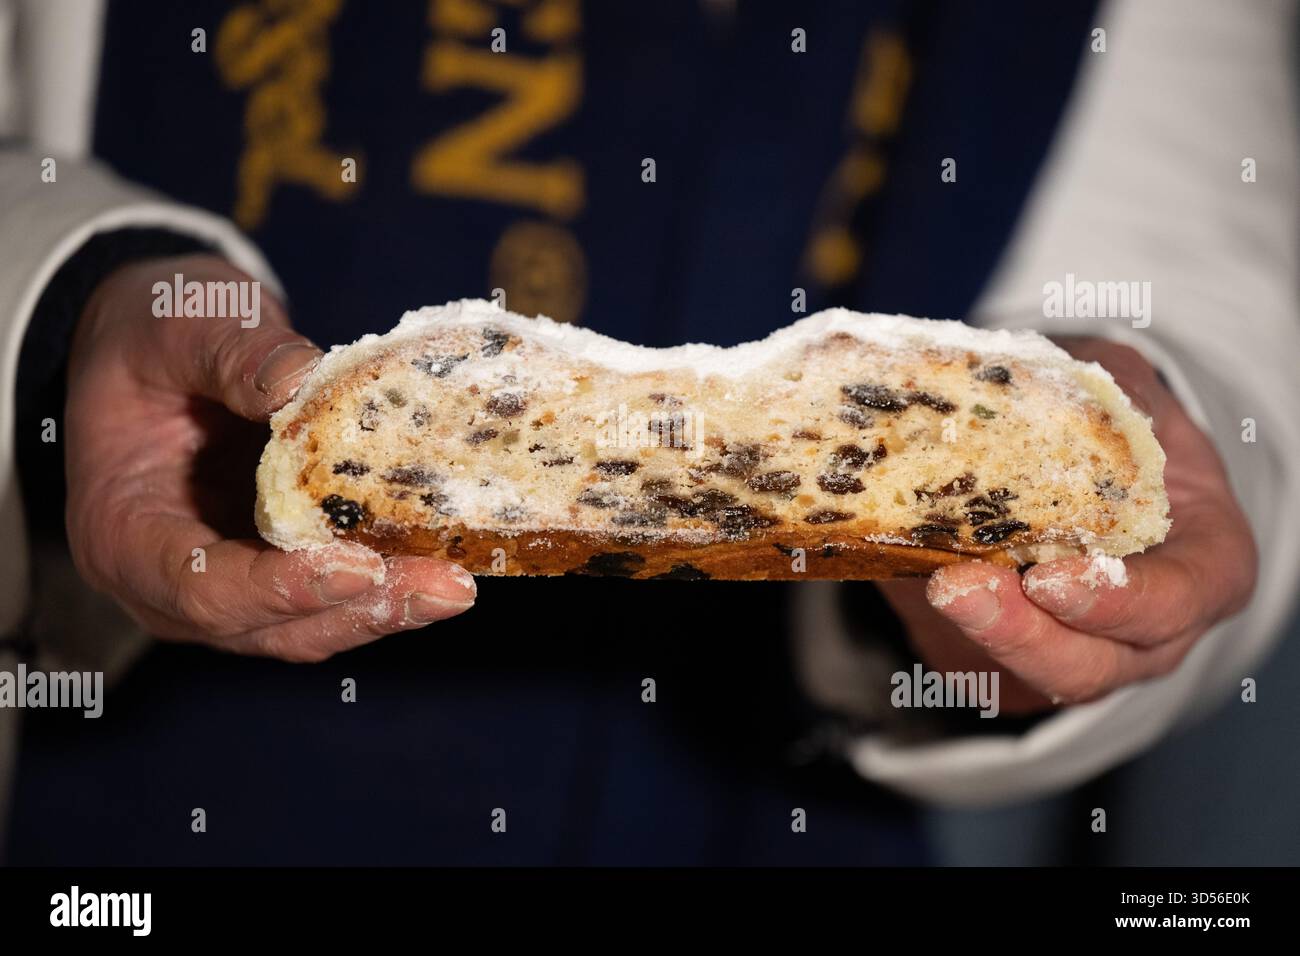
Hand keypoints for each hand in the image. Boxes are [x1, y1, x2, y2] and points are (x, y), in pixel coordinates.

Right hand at [64, 253, 475, 661]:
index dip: (281, 587)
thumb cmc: (151, 335)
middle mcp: (170, 583)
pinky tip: (441, 562)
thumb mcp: (181, 322)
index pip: (200, 587)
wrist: (151, 346)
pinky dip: (385, 587)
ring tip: (455, 584)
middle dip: (362, 609)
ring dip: (386, 610)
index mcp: (124, 531)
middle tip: (445, 587)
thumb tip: (302, 382)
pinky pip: (331, 600)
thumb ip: (234, 353)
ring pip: (309, 627)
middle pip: (269, 626)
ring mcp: (226, 586)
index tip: (359, 568)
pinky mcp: (272, 572)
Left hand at [877, 338, 1256, 713]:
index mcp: (1204, 566)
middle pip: (1091, 663)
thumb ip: (1109, 395)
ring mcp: (1082, 649)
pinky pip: (977, 657)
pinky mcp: (1013, 650)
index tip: (1051, 577)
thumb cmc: (1115, 421)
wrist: (1068, 452)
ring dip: (973, 633)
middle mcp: (1149, 629)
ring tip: (933, 586)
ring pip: (1027, 672)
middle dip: (1021, 632)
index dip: (1116, 599)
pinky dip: (942, 625)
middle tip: (960, 586)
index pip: (1175, 600)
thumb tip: (1057, 394)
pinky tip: (911, 578)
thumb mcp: (1127, 390)